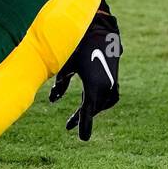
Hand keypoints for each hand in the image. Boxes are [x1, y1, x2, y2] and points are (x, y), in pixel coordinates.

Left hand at [50, 1, 120, 140]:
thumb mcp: (65, 65)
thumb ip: (59, 84)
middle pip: (92, 108)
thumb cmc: (79, 46)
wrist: (99, 29)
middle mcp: (106, 86)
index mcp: (93, 85)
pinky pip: (110, 98)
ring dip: (91, 109)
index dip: (83, 124)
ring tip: (79, 115)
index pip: (87, 110)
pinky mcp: (115, 79)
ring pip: (102, 104)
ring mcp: (113, 83)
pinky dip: (101, 102)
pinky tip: (92, 103)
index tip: (83, 139)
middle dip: (81, 117)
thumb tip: (52, 100)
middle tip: (68, 126)